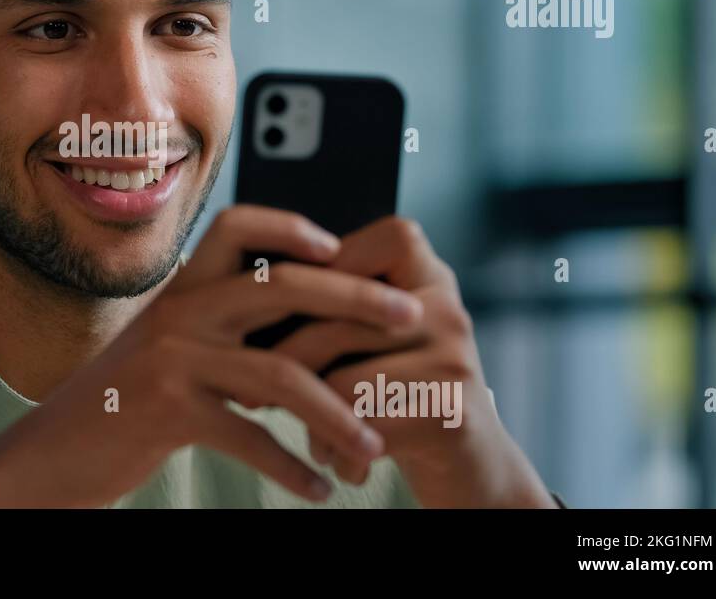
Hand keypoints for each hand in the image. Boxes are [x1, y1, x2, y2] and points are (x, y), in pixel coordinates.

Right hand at [0, 205, 426, 507]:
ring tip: (375, 442)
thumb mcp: (165, 347)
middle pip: (281, 286)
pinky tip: (317, 489)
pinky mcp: (168, 410)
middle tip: (409, 317)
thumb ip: (216, 326)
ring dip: (338, 411)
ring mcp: (172, 358)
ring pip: (280, 373)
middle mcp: (179, 311)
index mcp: (181, 289)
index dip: (289, 225)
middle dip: (354, 300)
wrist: (54, 451)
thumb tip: (297, 320)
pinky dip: (291, 467)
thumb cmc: (122, 402)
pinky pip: (250, 437)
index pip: (235, 226)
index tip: (338, 244)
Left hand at [269, 215, 556, 507]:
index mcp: (427, 276)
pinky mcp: (451, 410)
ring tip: (308, 438)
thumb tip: (243, 298)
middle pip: (336, 320)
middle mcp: (446, 306)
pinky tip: (341, 465)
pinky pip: (363, 424)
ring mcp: (454, 357)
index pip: (357, 249)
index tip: (274, 316)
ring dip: (310, 418)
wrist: (472, 467)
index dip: (312, 277)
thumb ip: (335, 310)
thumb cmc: (401, 395)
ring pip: (341, 378)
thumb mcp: (376, 341)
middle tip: (251, 397)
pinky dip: (339, 451)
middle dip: (286, 365)